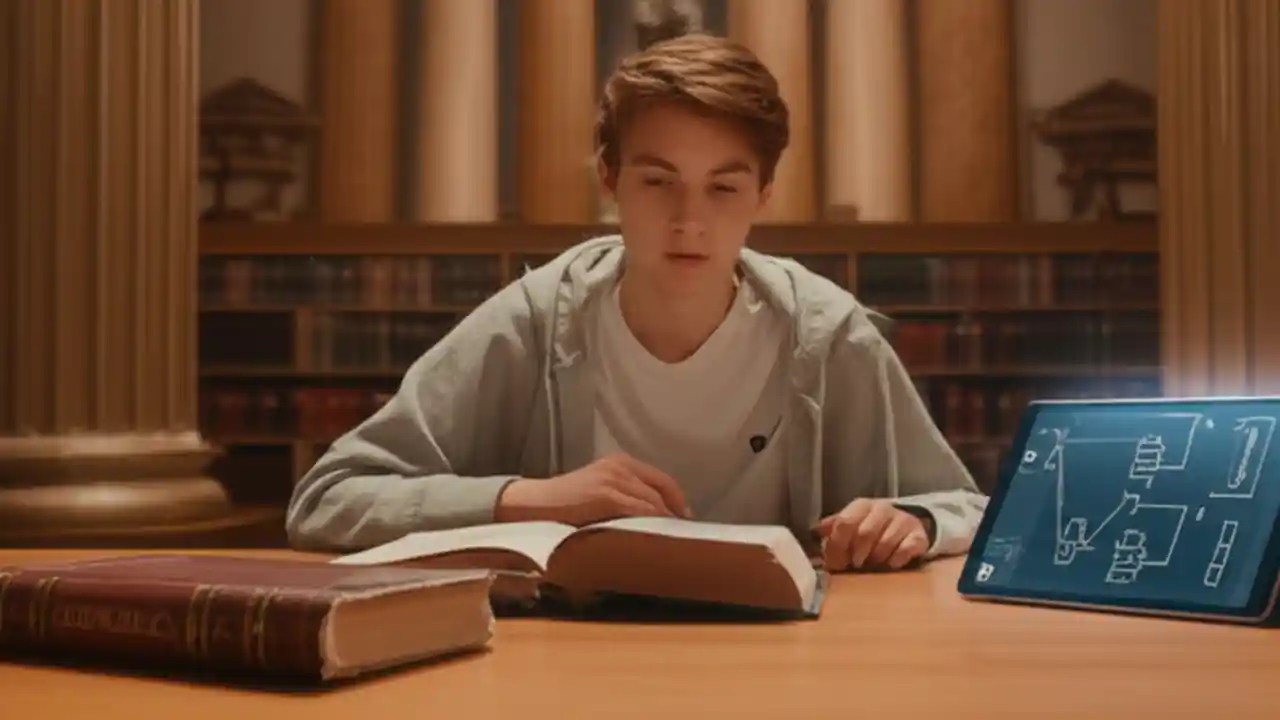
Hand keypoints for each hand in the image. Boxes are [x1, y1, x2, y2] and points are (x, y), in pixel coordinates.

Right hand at [495, 453, 691, 525]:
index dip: (677, 498)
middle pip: (662, 488)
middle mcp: (619, 466)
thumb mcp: (597, 489)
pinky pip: (639, 510)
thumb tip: (651, 516)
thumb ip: (623, 495)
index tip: (685, 516)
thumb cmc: (564, 504)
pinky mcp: (606, 496)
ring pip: (653, 501)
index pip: (661, 478)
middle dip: (675, 511)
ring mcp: (613, 479)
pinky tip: (656, 535)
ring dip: (665, 520)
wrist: (534, 505)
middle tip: (683, 531)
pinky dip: (651, 523)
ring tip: (673, 537)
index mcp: (619, 462)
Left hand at [816, 499, 931, 571]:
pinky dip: (895, 561)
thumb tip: (815, 531)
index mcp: (861, 506)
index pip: (844, 523)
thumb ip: (833, 528)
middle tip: (856, 566)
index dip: (838, 546)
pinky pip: (905, 551)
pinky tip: (891, 564)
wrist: (906, 527)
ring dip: (876, 560)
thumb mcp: (851, 524)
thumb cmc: (871, 527)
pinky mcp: (918, 535)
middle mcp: (882, 508)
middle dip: (857, 556)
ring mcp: (902, 520)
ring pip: (884, 544)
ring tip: (873, 565)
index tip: (837, 562)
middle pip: (864, 534)